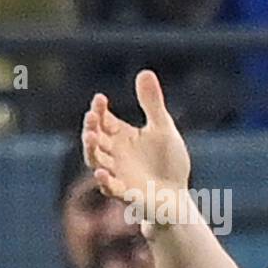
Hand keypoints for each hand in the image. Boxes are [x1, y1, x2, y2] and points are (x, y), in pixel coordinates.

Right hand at [81, 70, 190, 223]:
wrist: (176, 196)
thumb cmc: (168, 162)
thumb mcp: (163, 128)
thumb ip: (152, 103)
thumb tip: (145, 72)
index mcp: (121, 137)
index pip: (103, 120)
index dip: (99, 110)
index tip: (100, 99)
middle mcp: (113, 155)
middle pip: (95, 139)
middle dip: (91, 128)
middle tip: (92, 117)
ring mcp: (117, 174)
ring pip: (97, 161)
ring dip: (92, 150)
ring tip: (91, 137)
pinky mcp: (125, 193)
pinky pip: (111, 188)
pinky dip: (105, 182)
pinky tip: (102, 174)